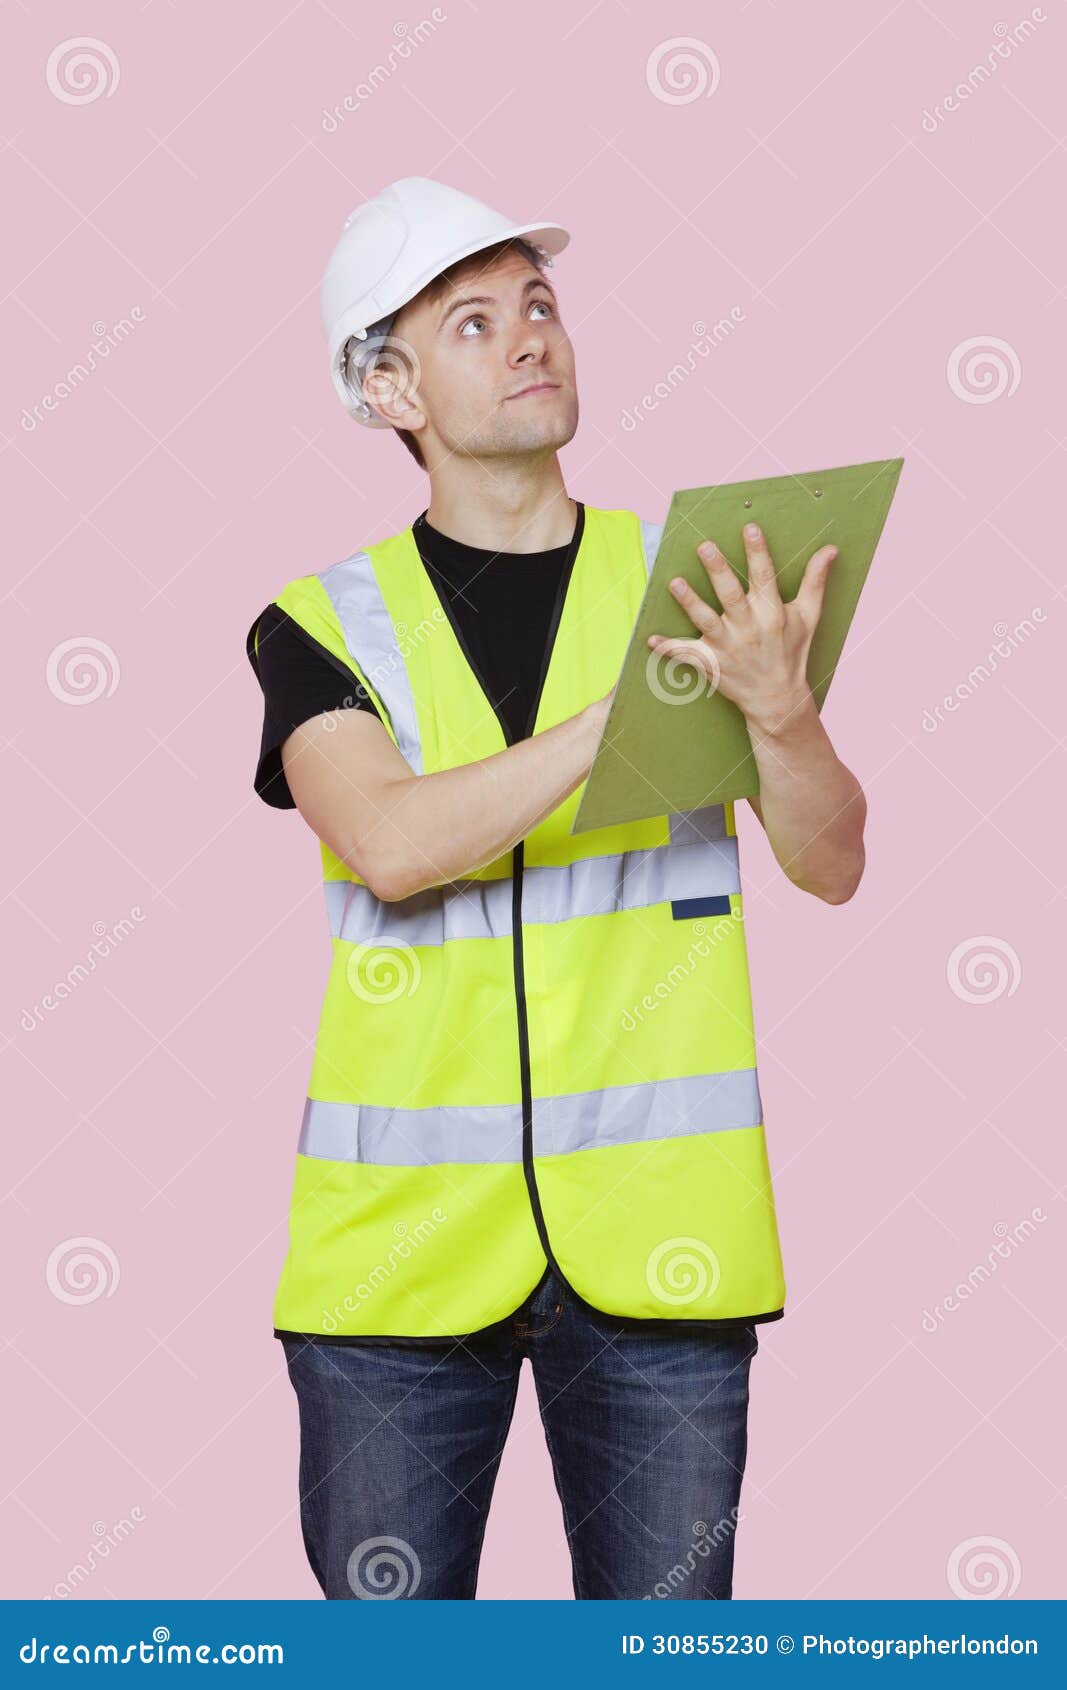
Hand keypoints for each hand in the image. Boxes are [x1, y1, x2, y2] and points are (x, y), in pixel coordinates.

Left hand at [646, 522, 836, 735]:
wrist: (777, 698)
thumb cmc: (792, 651)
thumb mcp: (808, 617)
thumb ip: (814, 581)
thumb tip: (830, 549)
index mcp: (772, 613)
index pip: (764, 577)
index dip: (757, 552)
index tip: (749, 528)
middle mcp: (749, 629)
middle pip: (731, 595)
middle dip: (718, 571)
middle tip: (705, 546)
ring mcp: (728, 647)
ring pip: (706, 621)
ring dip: (689, 602)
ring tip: (675, 582)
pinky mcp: (712, 663)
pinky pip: (686, 655)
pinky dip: (668, 649)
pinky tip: (651, 638)